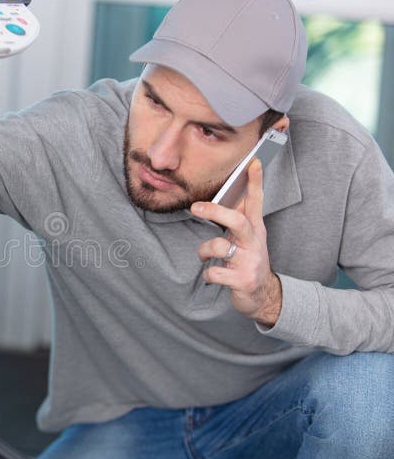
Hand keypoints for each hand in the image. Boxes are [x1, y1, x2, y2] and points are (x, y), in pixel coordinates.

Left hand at [192, 159, 281, 325]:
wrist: (263, 296)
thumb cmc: (248, 262)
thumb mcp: (248, 240)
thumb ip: (239, 220)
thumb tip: (226, 196)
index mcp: (256, 230)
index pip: (256, 202)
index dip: (255, 183)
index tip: (254, 162)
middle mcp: (255, 242)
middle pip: (237, 220)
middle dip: (215, 211)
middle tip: (195, 207)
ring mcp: (250, 261)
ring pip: (219, 247)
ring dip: (204, 251)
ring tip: (205, 256)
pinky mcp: (242, 280)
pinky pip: (214, 272)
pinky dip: (208, 275)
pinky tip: (213, 276)